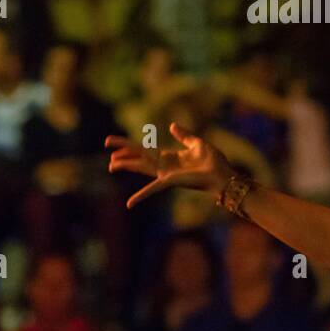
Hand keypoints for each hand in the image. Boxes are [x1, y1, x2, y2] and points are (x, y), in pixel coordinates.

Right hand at [105, 123, 233, 208]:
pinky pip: (152, 190)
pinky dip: (140, 197)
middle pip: (138, 157)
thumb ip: (184, 135)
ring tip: (111, 165)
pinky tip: (129, 204)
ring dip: (126, 165)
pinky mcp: (169, 182)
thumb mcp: (197, 143)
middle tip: (107, 147)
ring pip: (141, 167)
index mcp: (170, 157)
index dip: (130, 145)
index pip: (145, 150)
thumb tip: (172, 125)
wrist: (222, 174)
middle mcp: (164, 166)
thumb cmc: (213, 161)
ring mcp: (165, 174)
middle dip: (123, 153)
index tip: (115, 142)